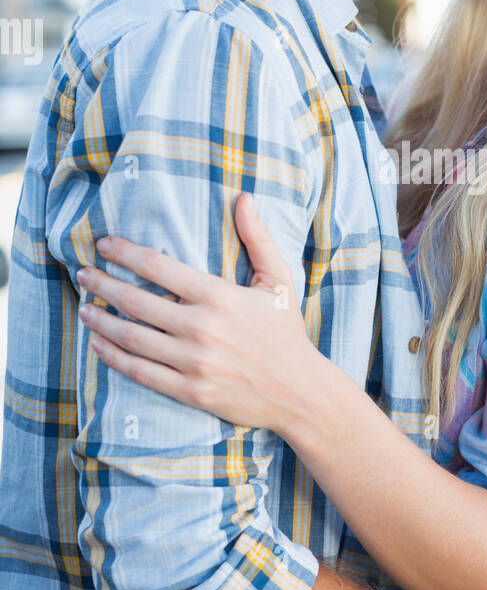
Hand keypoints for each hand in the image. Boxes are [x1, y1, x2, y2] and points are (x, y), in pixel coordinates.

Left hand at [75, 193, 322, 432]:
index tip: (104, 245)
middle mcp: (201, 328)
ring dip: (100, 321)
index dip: (125, 253)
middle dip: (103, 284)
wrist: (300, 392)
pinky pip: (141, 372)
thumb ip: (258, 238)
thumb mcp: (280, 280)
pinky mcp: (190, 391)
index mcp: (220, 296)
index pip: (159, 267)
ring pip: (132, 338)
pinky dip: (114, 357)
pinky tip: (99, 345)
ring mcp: (193, 362)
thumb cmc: (287, 332)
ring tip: (83, 307)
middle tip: (83, 273)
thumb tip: (242, 198)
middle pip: (136, 302)